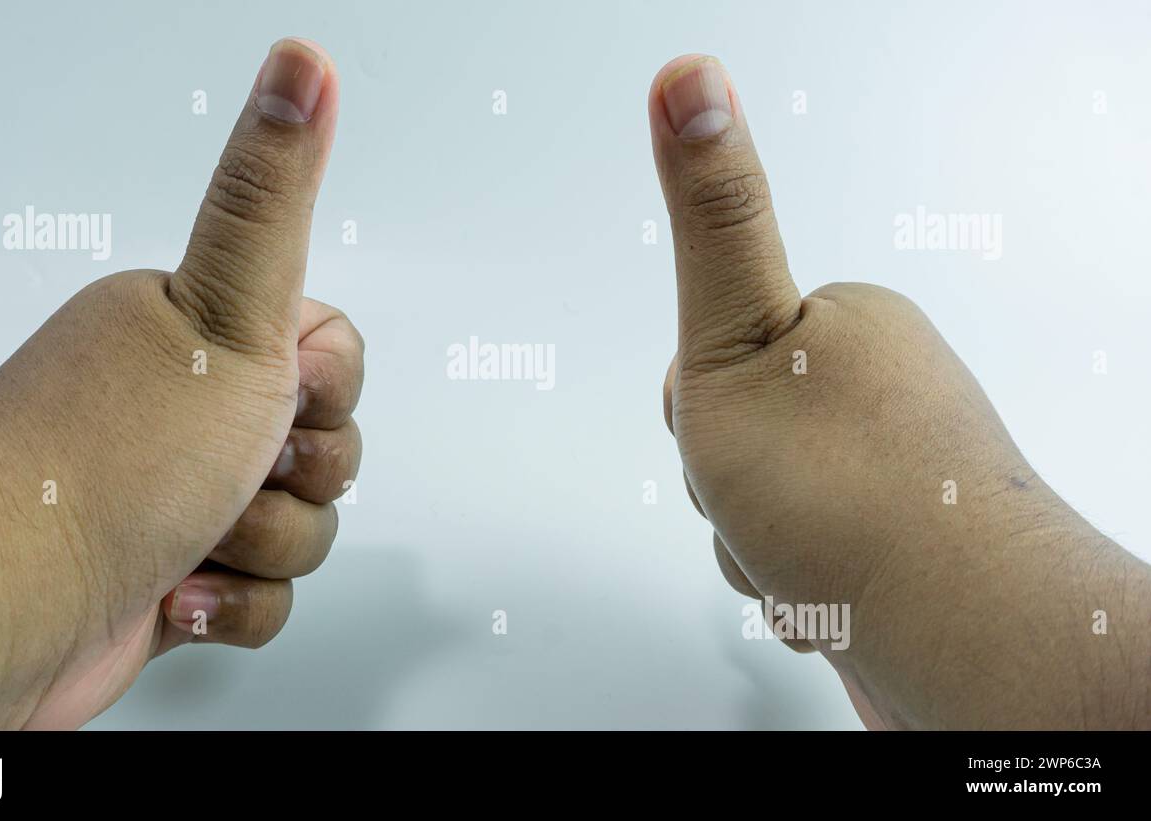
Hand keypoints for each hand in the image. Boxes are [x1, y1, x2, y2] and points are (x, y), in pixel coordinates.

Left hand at [0, 37, 361, 728]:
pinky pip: (264, 593)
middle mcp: (186, 407)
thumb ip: (272, 193)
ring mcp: (178, 494)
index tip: (280, 393)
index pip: (335, 353)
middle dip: (299, 480)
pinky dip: (237, 602)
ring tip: (196, 533)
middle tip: (234, 468)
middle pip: (327, 446)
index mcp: (199, 330)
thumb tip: (300, 64)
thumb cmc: (107, 463)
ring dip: (266, 545)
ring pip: (302, 525)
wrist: (12, 607)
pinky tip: (183, 587)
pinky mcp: (174, 573)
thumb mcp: (227, 312)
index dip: (328, 388)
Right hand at [650, 55, 1149, 728]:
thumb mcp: (736, 345)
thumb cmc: (848, 502)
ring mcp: (892, 473)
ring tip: (810, 560)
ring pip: (759, 506)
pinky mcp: (897, 547)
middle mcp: (880, 390)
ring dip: (756, 549)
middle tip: (771, 504)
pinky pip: (802, 558)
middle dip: (727, 490)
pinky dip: (795, 584)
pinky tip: (828, 596)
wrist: (958, 648)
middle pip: (731, 437)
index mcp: (849, 324)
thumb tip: (689, 76)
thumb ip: (709, 218)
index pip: (709, 355)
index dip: (696, 411)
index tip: (738, 431)